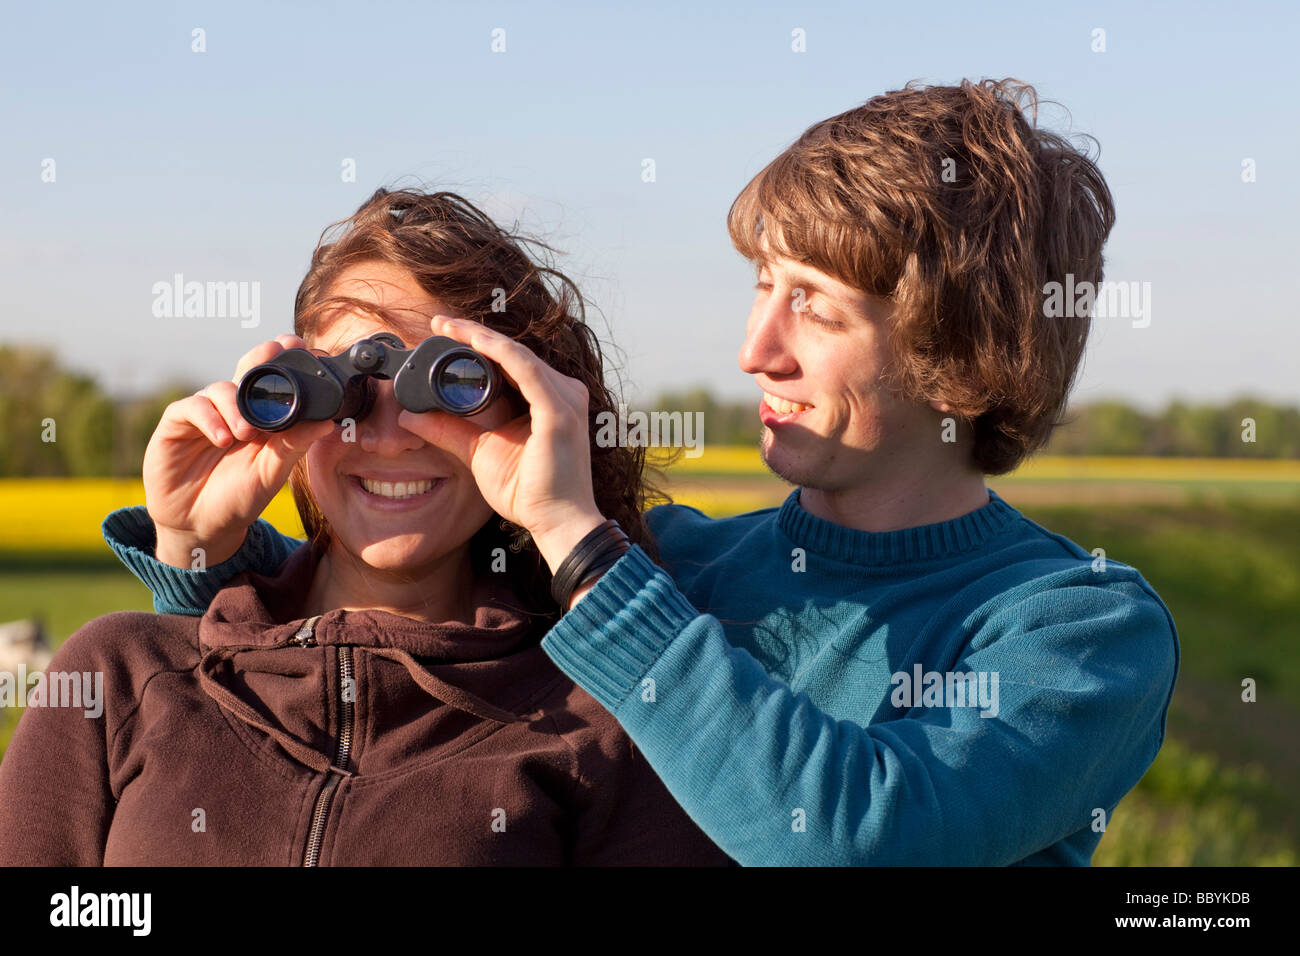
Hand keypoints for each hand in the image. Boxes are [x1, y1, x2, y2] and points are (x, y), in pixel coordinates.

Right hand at [144, 335, 334, 567]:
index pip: (273, 381)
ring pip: (220, 389)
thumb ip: (295, 445)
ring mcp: (205, 415)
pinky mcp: (176, 425)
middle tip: (273, 352)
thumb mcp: (272, 472)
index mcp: (262, 417)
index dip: (283, 359)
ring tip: (246, 433)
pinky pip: (192, 407)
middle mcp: (234, 410)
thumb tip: (327, 422)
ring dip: (236, 405)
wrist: (202, 526)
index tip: (298, 345)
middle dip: (260, 358)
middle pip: (245, 371)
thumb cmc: (239, 498)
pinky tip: (222, 438)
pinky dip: (209, 418)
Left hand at [397, 316, 606, 572]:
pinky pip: (526, 370)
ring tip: (449, 325)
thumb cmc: (528, 491)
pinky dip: (499, 352)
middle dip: (474, 334)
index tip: (441, 331)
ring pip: (517, 354)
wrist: (556, 521)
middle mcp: (561, 392)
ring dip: (482, 337)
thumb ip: (449, 430)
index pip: (510, 361)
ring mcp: (564, 399)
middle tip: (438, 321)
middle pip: (513, 352)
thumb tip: (411, 416)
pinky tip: (475, 341)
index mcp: (546, 399)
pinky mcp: (560, 410)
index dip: (477, 344)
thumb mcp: (478, 451)